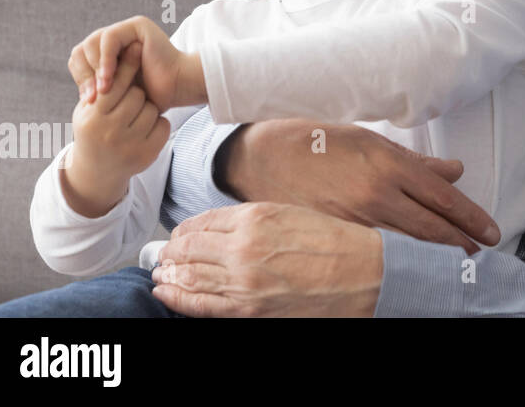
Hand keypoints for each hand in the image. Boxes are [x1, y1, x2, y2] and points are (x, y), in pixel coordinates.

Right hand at [61, 42, 170, 216]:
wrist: (96, 170)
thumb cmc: (92, 129)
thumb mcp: (88, 109)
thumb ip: (101, 83)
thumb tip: (126, 47)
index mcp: (91, 119)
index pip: (114, 85)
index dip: (126, 65)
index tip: (137, 47)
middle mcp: (108, 133)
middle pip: (136, 95)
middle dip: (136, 93)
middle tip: (132, 98)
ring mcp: (128, 146)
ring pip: (151, 110)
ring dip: (148, 108)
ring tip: (136, 116)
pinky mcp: (146, 156)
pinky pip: (163, 126)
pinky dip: (158, 124)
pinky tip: (146, 128)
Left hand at [68, 15, 202, 110]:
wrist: (177, 88)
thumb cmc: (152, 95)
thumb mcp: (116, 92)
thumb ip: (98, 85)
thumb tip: (82, 89)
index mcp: (108, 51)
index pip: (78, 60)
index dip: (80, 79)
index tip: (89, 101)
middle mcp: (116, 37)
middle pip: (81, 50)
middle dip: (84, 75)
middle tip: (93, 97)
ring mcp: (126, 29)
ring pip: (91, 43)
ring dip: (94, 69)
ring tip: (104, 89)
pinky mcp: (137, 25)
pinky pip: (109, 38)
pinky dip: (105, 60)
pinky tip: (110, 78)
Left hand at [151, 202, 382, 316]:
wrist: (362, 272)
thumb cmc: (333, 242)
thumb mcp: (290, 214)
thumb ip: (251, 220)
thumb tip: (217, 230)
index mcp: (255, 217)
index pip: (200, 223)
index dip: (184, 231)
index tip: (180, 235)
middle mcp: (243, 248)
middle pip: (188, 250)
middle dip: (171, 254)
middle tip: (164, 256)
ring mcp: (243, 283)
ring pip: (189, 278)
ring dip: (170, 275)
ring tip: (162, 274)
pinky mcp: (248, 310)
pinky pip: (200, 305)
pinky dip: (177, 299)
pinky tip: (166, 293)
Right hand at [219, 120, 500, 253]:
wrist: (262, 157)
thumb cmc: (318, 142)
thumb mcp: (372, 141)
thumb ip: (416, 162)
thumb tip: (455, 171)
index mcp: (389, 166)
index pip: (444, 198)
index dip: (471, 217)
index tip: (491, 231)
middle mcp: (377, 196)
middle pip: (432, 228)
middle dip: (461, 242)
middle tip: (482, 251)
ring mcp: (355, 221)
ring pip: (408, 244)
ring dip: (436, 254)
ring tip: (457, 259)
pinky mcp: (336, 237)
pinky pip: (377, 252)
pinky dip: (401, 259)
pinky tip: (414, 264)